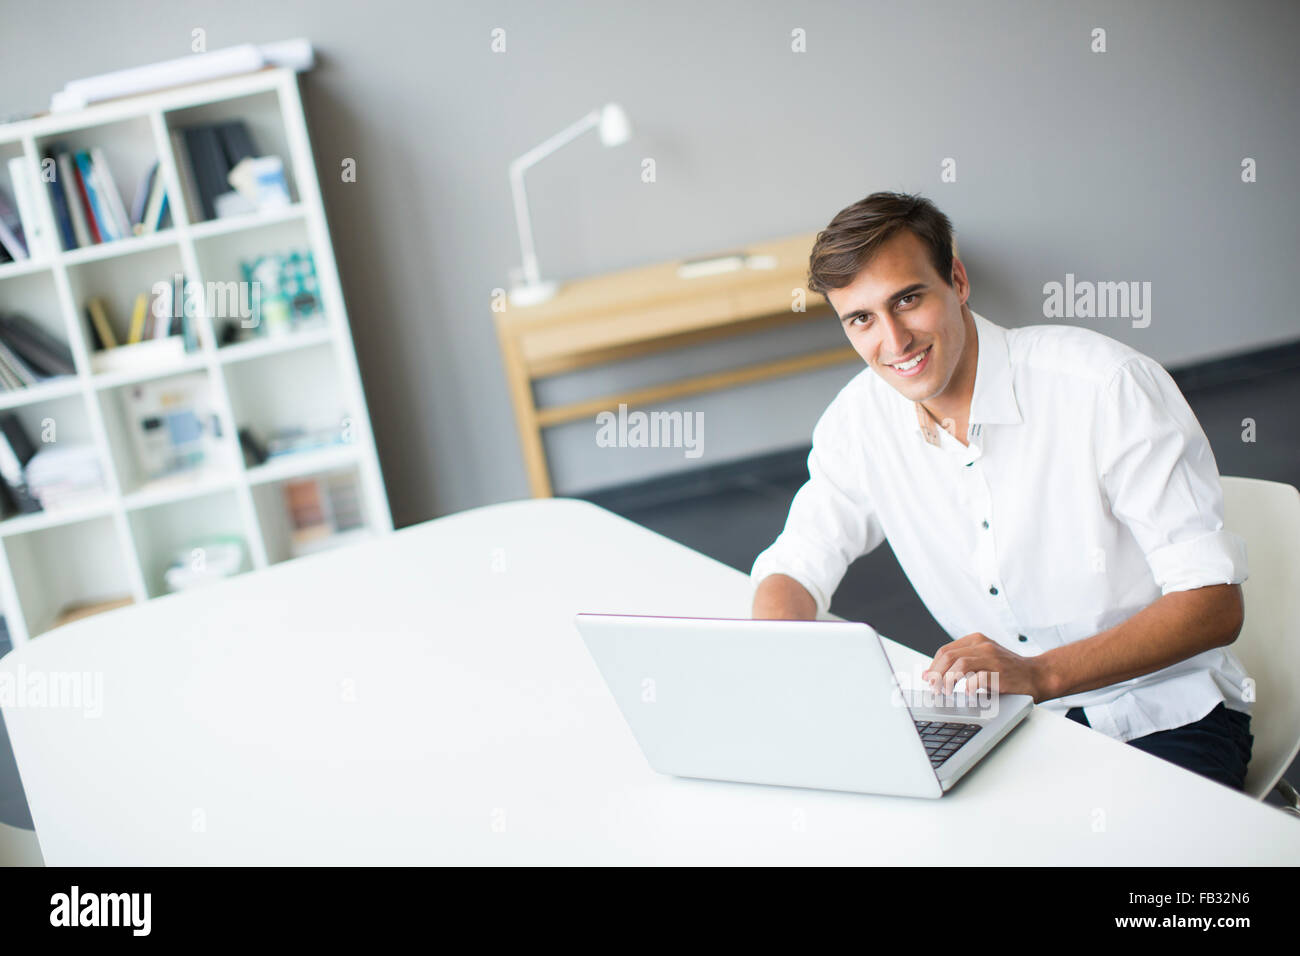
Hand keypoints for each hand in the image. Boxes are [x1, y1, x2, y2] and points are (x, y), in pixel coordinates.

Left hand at [922, 632, 1051, 702]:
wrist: (1038, 675)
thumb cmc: (1007, 671)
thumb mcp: (982, 661)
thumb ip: (959, 664)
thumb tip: (929, 675)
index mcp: (975, 640)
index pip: (945, 651)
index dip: (933, 666)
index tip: (927, 679)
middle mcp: (983, 645)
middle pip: (948, 656)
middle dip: (936, 674)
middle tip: (933, 689)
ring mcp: (992, 657)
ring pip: (960, 664)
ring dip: (948, 680)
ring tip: (945, 693)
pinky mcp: (1001, 672)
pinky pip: (978, 678)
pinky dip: (968, 686)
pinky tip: (966, 693)